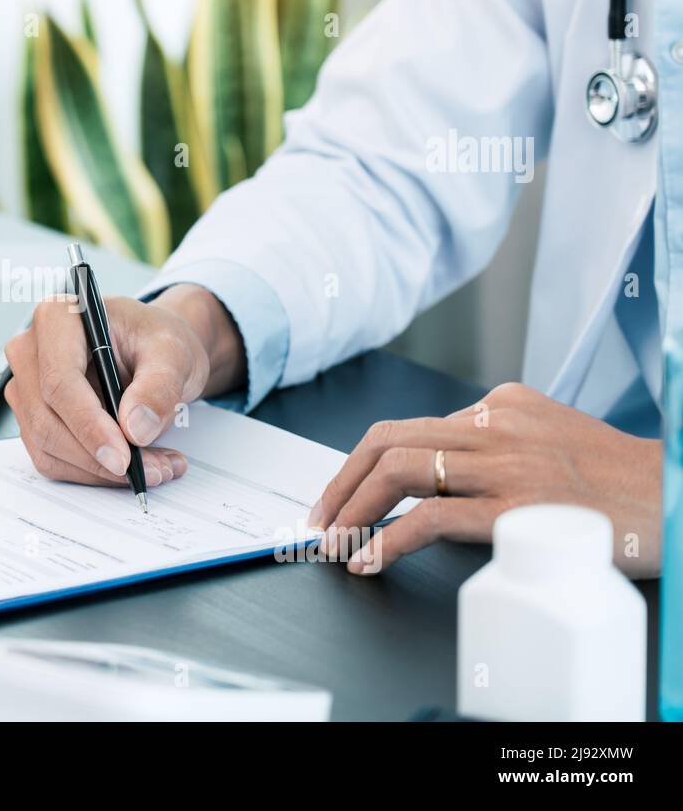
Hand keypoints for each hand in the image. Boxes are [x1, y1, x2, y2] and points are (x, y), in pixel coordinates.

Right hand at [3, 283, 245, 486]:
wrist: (153, 351)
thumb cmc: (155, 341)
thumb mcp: (173, 353)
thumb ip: (159, 386)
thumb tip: (135, 429)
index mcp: (58, 318)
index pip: (59, 381)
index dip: (88, 425)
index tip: (123, 457)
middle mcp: (31, 351)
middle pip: (47, 419)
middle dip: (100, 457)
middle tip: (153, 470)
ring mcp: (27, 388)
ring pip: (48, 446)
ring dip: (100, 471)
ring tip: (156, 467)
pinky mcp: (33, 419)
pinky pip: (53, 459)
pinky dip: (94, 472)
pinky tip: (134, 465)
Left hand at [308, 382, 662, 576]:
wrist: (678, 498)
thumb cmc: (618, 484)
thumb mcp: (550, 441)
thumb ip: (495, 449)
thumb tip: (435, 482)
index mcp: (499, 404)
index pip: (405, 428)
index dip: (359, 466)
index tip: (337, 498)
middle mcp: (496, 423)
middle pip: (386, 441)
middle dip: (339, 483)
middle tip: (318, 521)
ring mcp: (506, 463)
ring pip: (398, 470)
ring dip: (352, 509)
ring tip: (332, 542)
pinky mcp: (518, 505)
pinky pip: (432, 517)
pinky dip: (389, 540)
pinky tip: (369, 559)